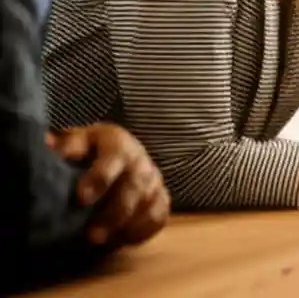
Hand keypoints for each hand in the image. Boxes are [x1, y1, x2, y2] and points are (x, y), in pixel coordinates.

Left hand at [48, 124, 169, 245]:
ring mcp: (154, 180)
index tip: (82, 198)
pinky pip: (158, 216)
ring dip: (127, 226)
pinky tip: (121, 241)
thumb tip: (49, 145)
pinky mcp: (161, 198)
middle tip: (92, 235)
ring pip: (148, 203)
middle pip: (134, 186)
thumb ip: (65, 145)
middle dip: (114, 213)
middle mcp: (140, 160)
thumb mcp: (74, 141)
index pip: (114, 157)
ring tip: (103, 243)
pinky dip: (142, 231)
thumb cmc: (87, 151)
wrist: (113, 153)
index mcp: (118, 142)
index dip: (100, 177)